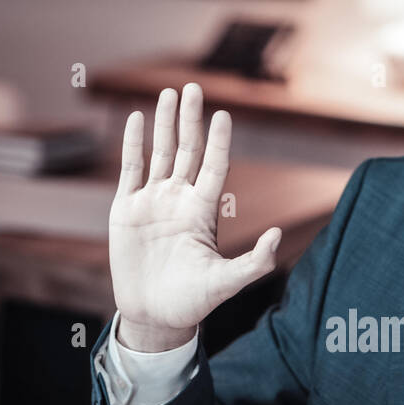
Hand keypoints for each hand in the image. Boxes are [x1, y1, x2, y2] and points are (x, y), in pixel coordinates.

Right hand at [108, 83, 280, 351]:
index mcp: (203, 212)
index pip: (213, 167)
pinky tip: (134, 118)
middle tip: (193, 87)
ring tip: (168, 93)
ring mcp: (152, 202)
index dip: (218, 141)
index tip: (224, 114)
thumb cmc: (192, 302)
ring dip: (164, 123)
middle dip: (190, 120)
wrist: (154, 317)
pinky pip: (130, 169)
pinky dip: (132, 143)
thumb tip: (278, 235)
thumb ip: (255, 262)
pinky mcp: (125, 210)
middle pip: (187, 151)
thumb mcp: (227, 282)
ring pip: (160, 153)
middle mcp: (179, 200)